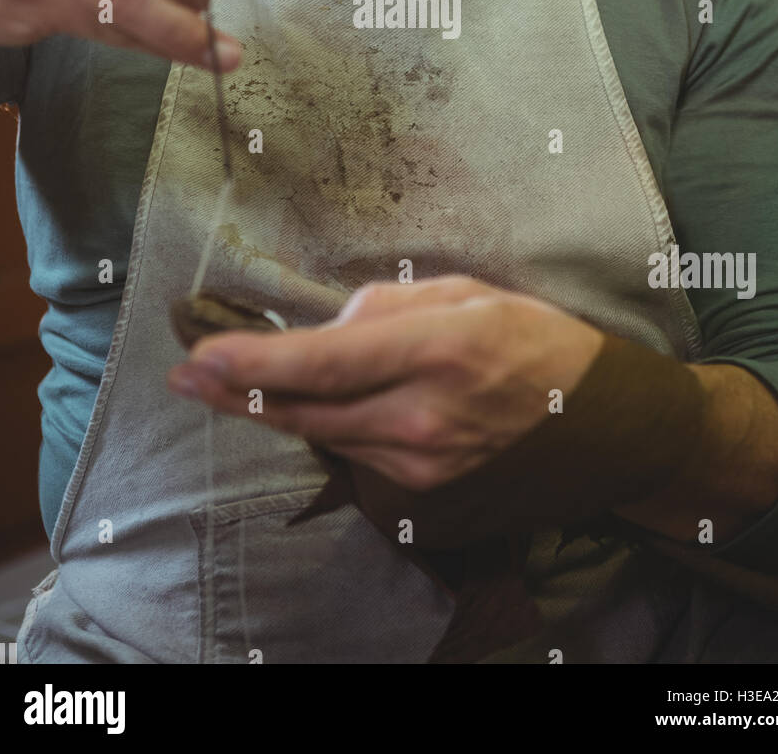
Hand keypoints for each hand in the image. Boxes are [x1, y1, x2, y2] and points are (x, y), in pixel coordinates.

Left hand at [168, 275, 603, 489]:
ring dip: (274, 408)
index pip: (325, 362)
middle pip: (306, 410)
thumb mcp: (464, 291)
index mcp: (437, 349)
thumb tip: (330, 328)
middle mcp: (422, 414)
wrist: (594, 419)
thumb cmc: (530, 336)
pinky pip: (352, 449)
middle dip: (236, 393)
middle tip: (183, 376)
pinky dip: (322, 424)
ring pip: (322, 434)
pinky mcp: (421, 487)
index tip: (201, 354)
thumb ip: (388, 305)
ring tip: (225, 383)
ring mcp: (420, 461)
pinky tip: (304, 403)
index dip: (256, 363)